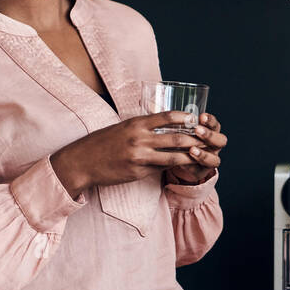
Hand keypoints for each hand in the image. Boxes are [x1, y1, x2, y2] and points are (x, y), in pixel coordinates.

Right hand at [52, 110, 212, 191]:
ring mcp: (139, 158)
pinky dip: (172, 167)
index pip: (166, 117)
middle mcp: (139, 139)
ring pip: (172, 157)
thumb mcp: (121, 127)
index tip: (195, 118)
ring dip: (189, 156)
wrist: (82, 162)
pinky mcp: (138, 173)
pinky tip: (182, 167)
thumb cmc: (101, 142)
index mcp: (135, 124)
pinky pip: (159, 169)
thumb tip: (162, 124)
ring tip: (201, 155)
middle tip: (207, 139)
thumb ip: (141, 126)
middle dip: (194, 139)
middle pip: (176, 139)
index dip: (184, 118)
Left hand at [163, 112, 226, 184]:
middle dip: (209, 135)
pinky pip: (199, 170)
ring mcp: (210, 160)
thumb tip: (172, 114)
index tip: (201, 116)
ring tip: (192, 149)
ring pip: (215, 159)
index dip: (210, 121)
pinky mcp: (201, 172)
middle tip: (197, 130)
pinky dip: (192, 166)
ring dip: (204, 154)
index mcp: (212, 132)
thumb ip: (183, 124)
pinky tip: (183, 162)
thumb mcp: (183, 129)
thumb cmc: (181, 138)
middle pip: (221, 141)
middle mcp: (214, 147)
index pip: (215, 125)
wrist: (178, 158)